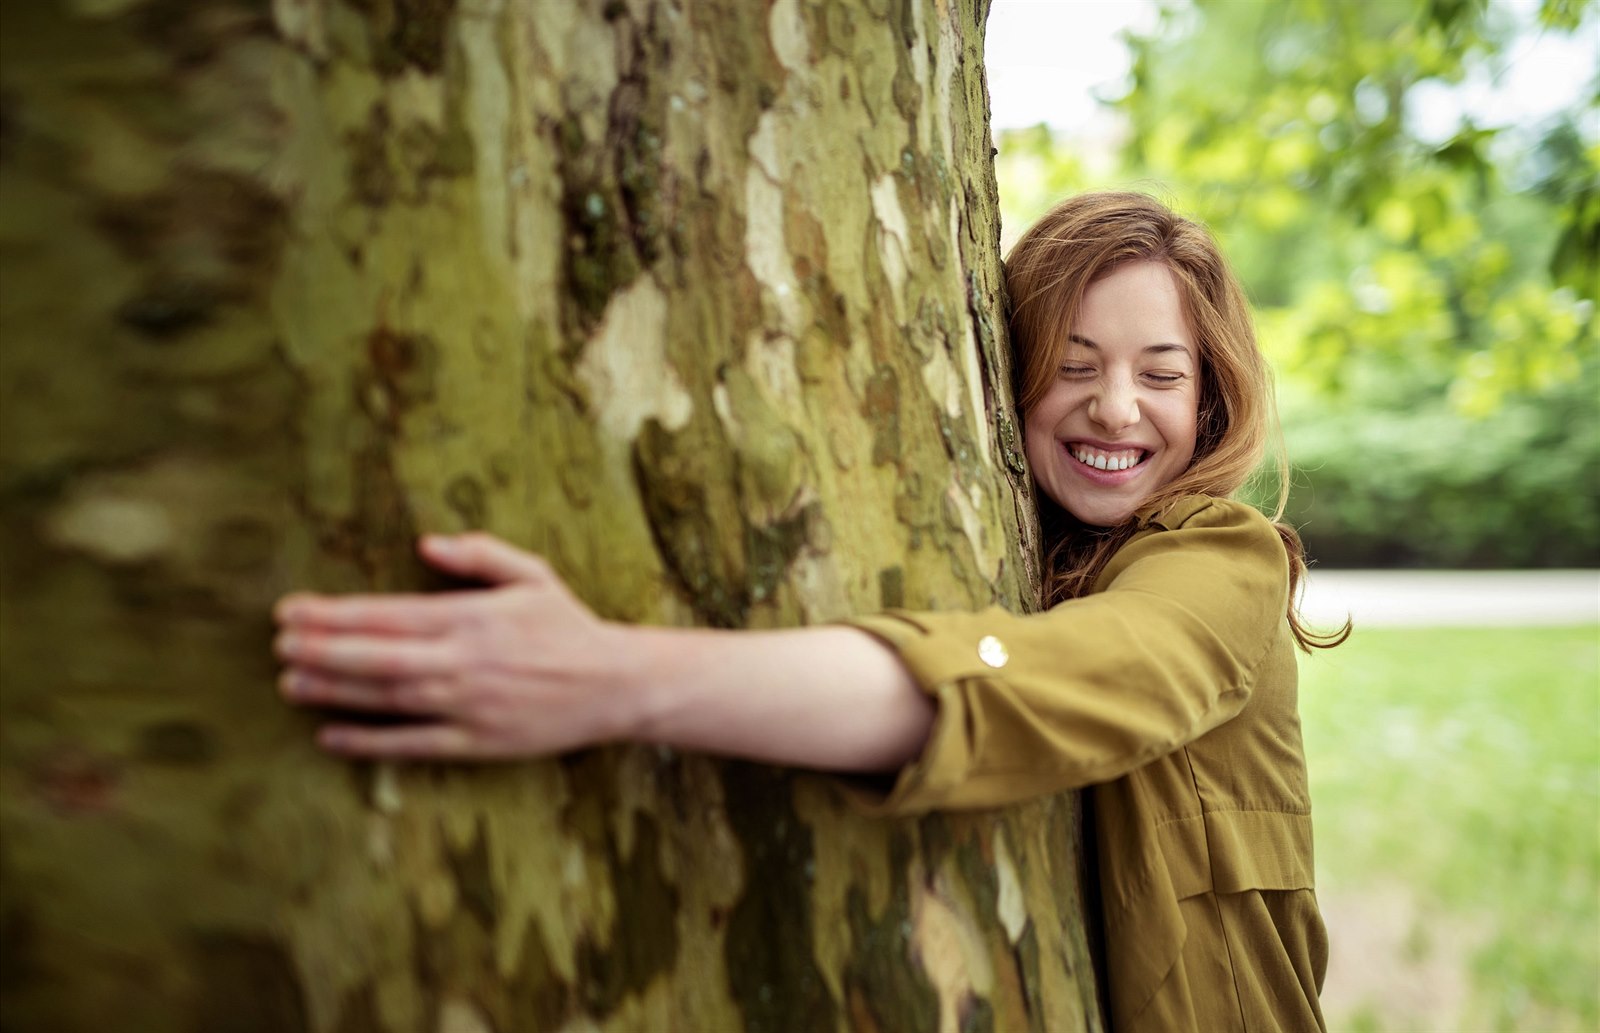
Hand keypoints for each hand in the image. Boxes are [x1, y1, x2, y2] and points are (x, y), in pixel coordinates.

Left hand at [274, 534, 632, 759]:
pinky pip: (411, 744)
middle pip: (376, 656)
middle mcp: (463, 661)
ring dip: (332, 691)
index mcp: (472, 616)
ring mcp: (468, 705)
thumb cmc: (568, 626)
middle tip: (277, 644)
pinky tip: (329, 735)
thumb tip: (424, 543)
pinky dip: (368, 741)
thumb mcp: (532, 574)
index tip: (291, 610)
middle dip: (320, 650)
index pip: (387, 614)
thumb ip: (478, 555)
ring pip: (386, 698)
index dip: (334, 614)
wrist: (615, 685)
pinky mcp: (476, 742)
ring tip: (288, 683)